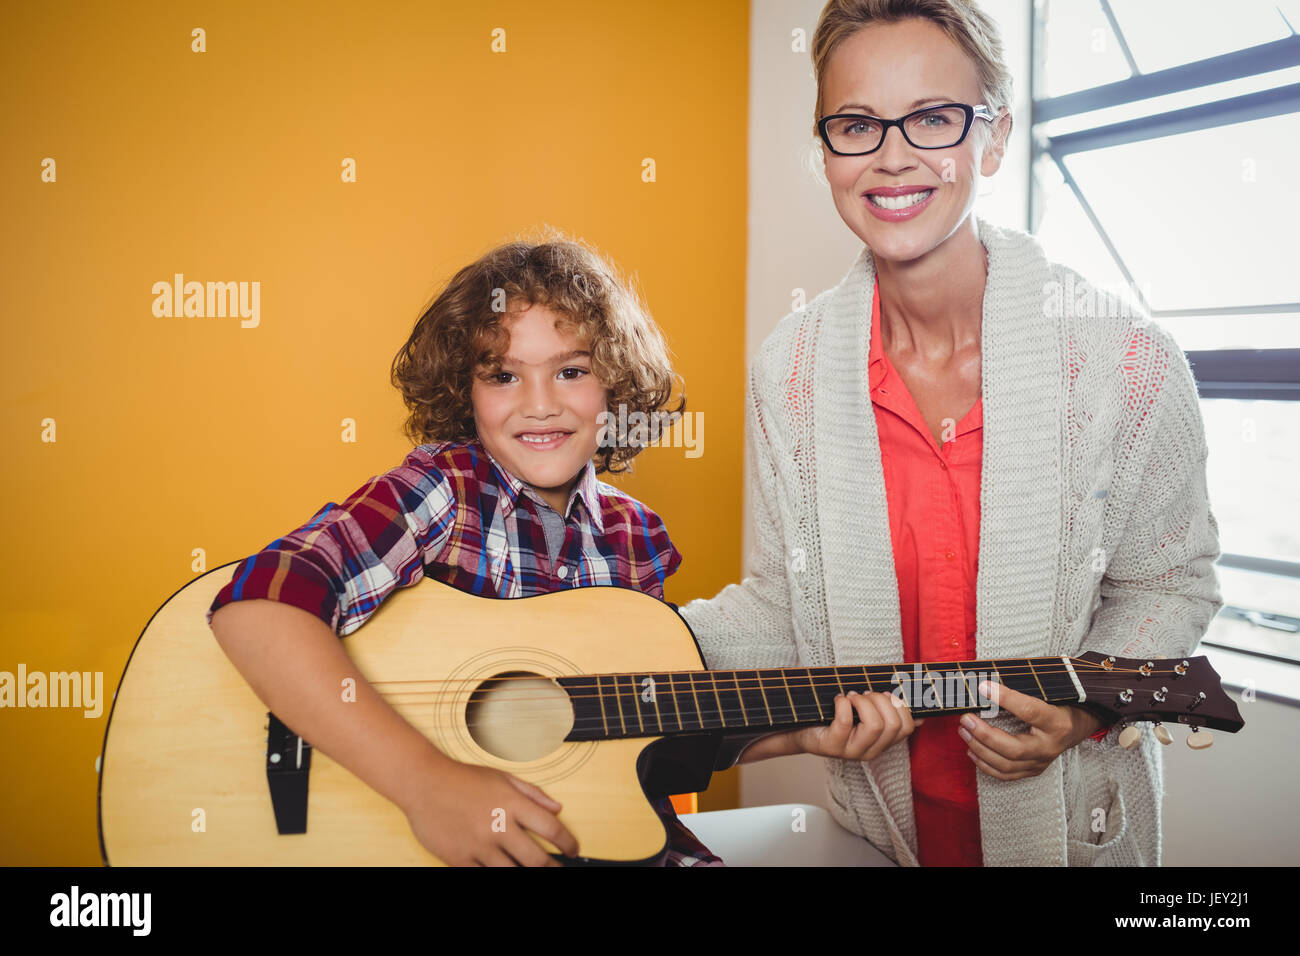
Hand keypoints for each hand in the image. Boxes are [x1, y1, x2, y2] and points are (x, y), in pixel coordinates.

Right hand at [402, 760, 578, 865]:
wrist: (423, 782)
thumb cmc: (462, 777)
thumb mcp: (501, 777)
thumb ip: (532, 793)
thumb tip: (557, 807)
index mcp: (512, 803)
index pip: (551, 828)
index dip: (568, 842)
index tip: (574, 850)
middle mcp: (498, 825)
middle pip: (536, 859)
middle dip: (552, 868)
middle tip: (559, 870)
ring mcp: (478, 844)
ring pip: (511, 872)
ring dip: (525, 874)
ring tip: (532, 872)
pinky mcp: (458, 857)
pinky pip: (482, 875)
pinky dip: (493, 874)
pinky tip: (500, 871)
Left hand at [792, 691, 924, 760]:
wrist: (803, 731)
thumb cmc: (835, 718)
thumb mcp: (863, 716)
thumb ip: (887, 714)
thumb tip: (920, 716)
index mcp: (882, 743)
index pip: (907, 728)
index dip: (901, 706)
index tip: (885, 694)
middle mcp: (870, 751)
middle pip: (892, 725)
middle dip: (880, 700)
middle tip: (864, 694)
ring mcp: (851, 752)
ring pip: (874, 725)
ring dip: (864, 702)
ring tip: (852, 696)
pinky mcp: (832, 747)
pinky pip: (845, 722)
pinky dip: (844, 704)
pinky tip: (839, 699)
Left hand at [958, 680, 1105, 779]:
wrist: (1076, 727)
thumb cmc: (1058, 705)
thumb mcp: (1048, 693)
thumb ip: (1022, 688)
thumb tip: (988, 680)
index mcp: (1057, 722)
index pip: (1029, 711)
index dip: (1005, 698)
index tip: (983, 687)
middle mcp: (1050, 746)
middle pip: (1015, 748)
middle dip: (985, 735)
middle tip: (966, 718)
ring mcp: (1041, 762)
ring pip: (1007, 765)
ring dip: (980, 749)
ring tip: (964, 731)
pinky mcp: (1033, 770)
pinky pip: (1006, 774)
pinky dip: (985, 764)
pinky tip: (972, 750)